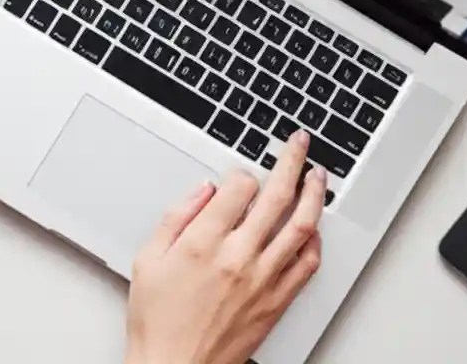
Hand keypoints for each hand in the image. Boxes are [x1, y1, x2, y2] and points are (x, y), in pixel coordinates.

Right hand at [125, 131, 326, 363]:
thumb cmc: (157, 321)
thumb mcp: (148, 259)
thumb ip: (176, 217)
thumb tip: (203, 191)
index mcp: (203, 242)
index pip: (239, 187)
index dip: (243, 173)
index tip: (241, 174)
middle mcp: (238, 257)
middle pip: (277, 195)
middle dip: (291, 161)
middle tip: (299, 144)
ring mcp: (263, 279)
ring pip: (301, 225)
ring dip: (314, 194)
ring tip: (318, 177)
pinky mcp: (277, 301)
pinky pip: (307, 264)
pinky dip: (316, 240)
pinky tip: (314, 228)